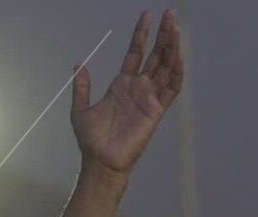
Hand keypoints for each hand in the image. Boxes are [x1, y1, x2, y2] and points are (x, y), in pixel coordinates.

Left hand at [71, 9, 182, 175]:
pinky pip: (170, 89)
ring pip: (166, 68)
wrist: (100, 160)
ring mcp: (149, 98)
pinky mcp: (156, 111)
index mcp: (121, 84)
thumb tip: (79, 66)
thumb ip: (82, 88)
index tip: (146, 16)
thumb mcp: (80, 109)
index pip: (135, 53)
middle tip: (169, 14)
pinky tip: (178, 57)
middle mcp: (138, 88)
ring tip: (175, 29)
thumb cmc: (91, 138)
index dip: (141, 35)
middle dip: (163, 35)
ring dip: (171, 48)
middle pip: (155, 56)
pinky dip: (176, 73)